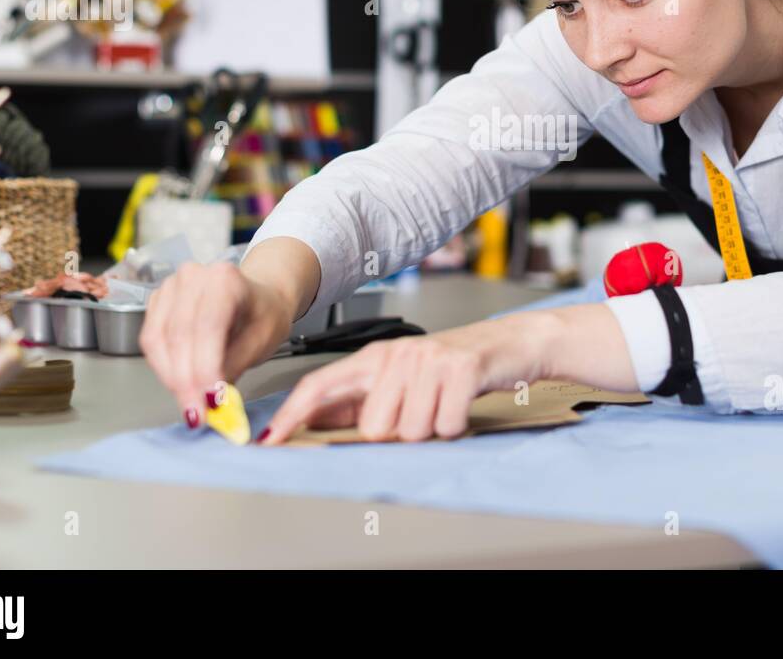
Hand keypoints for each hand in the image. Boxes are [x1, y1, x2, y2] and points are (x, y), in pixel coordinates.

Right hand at [140, 261, 293, 428]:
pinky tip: (179, 384)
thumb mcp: (262, 342)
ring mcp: (170, 287)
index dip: (204, 367)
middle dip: (186, 381)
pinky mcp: (157, 302)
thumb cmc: (262, 316)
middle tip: (197, 412)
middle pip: (179, 335)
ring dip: (171, 377)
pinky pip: (151, 340)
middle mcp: (193, 276)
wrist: (255, 299)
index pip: (207, 326)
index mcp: (225, 278)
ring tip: (190, 403)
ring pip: (158, 340)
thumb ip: (234, 368)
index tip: (209, 400)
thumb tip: (210, 399)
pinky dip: (163, 367)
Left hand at [257, 303, 639, 443]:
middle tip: (422, 411)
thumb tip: (313, 419)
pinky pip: (445, 426)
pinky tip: (463, 404)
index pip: (320, 384)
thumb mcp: (403, 376)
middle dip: (398, 432)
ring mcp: (429, 361)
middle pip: (372, 427)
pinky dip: (457, 425)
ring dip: (432, 428)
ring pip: (409, 431)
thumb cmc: (455, 365)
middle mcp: (398, 355)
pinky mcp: (460, 370)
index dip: (292, 413)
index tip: (270, 440)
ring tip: (445, 404)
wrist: (512, 343)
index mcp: (377, 357)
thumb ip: (361, 397)